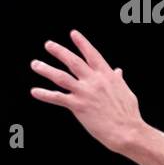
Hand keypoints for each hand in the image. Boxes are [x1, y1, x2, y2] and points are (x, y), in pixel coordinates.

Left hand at [30, 30, 144, 153]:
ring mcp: (85, 93)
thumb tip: (118, 70)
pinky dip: (45, 94)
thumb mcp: (126, 92)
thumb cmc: (129, 113)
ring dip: (46, 69)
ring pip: (61, 77)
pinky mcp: (78, 106)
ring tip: (35, 64)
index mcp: (107, 76)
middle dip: (59, 51)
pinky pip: (57, 97)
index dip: (82, 43)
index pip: (92, 55)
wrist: (127, 130)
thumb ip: (118, 80)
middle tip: (48, 44)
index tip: (73, 33)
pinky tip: (34, 91)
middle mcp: (95, 81)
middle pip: (73, 61)